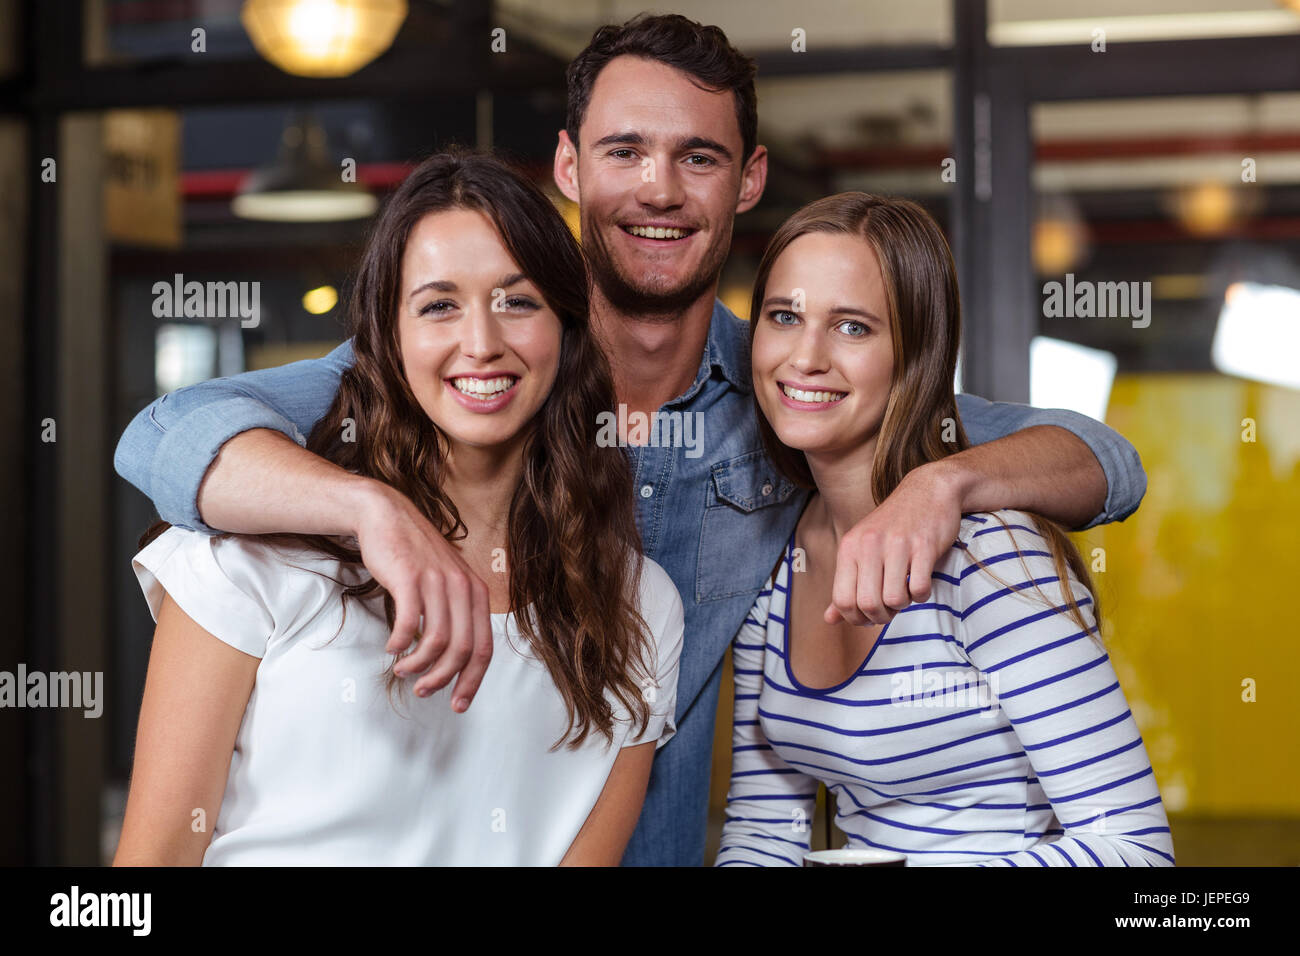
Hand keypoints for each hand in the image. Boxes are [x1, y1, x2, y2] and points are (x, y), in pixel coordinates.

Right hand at [351, 481, 492, 710]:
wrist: (387, 516)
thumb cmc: (415, 556)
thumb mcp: (447, 582)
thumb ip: (455, 614)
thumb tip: (452, 660)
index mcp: (477, 593)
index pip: (484, 648)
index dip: (472, 681)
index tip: (457, 704)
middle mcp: (463, 587)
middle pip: (463, 649)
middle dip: (444, 679)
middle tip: (423, 691)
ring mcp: (437, 581)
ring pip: (437, 640)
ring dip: (419, 665)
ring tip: (404, 671)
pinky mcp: (410, 577)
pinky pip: (409, 622)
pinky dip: (400, 643)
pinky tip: (392, 648)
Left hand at [825, 463, 965, 626]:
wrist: (928, 490)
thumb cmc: (893, 525)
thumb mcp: (862, 549)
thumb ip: (845, 584)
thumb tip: (829, 619)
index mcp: (849, 547)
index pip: (841, 600)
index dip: (855, 618)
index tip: (868, 616)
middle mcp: (869, 545)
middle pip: (867, 604)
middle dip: (880, 616)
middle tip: (890, 609)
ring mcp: (897, 545)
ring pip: (894, 600)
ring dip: (902, 606)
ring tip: (905, 593)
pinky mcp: (924, 546)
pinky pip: (919, 589)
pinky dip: (921, 595)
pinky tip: (920, 584)